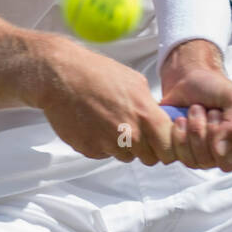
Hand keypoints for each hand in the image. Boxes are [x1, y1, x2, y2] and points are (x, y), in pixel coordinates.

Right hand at [35, 38, 178, 166]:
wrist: (61, 77)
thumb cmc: (98, 73)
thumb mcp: (135, 81)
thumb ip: (150, 105)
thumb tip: (160, 120)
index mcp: (145, 114)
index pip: (169, 146)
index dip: (167, 144)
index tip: (161, 140)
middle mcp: (129, 134)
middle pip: (150, 158)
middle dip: (147, 149)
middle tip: (136, 133)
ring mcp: (108, 144)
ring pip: (126, 157)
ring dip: (123, 146)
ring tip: (110, 123)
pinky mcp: (90, 150)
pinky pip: (104, 154)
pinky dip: (102, 144)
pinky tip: (94, 124)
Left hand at [161, 41, 231, 175]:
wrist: (186, 80)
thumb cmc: (214, 87)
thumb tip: (222, 150)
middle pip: (227, 164)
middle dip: (215, 134)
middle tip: (213, 112)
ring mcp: (208, 156)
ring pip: (199, 161)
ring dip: (195, 130)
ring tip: (196, 110)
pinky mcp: (185, 154)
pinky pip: (178, 157)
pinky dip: (176, 134)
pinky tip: (181, 120)